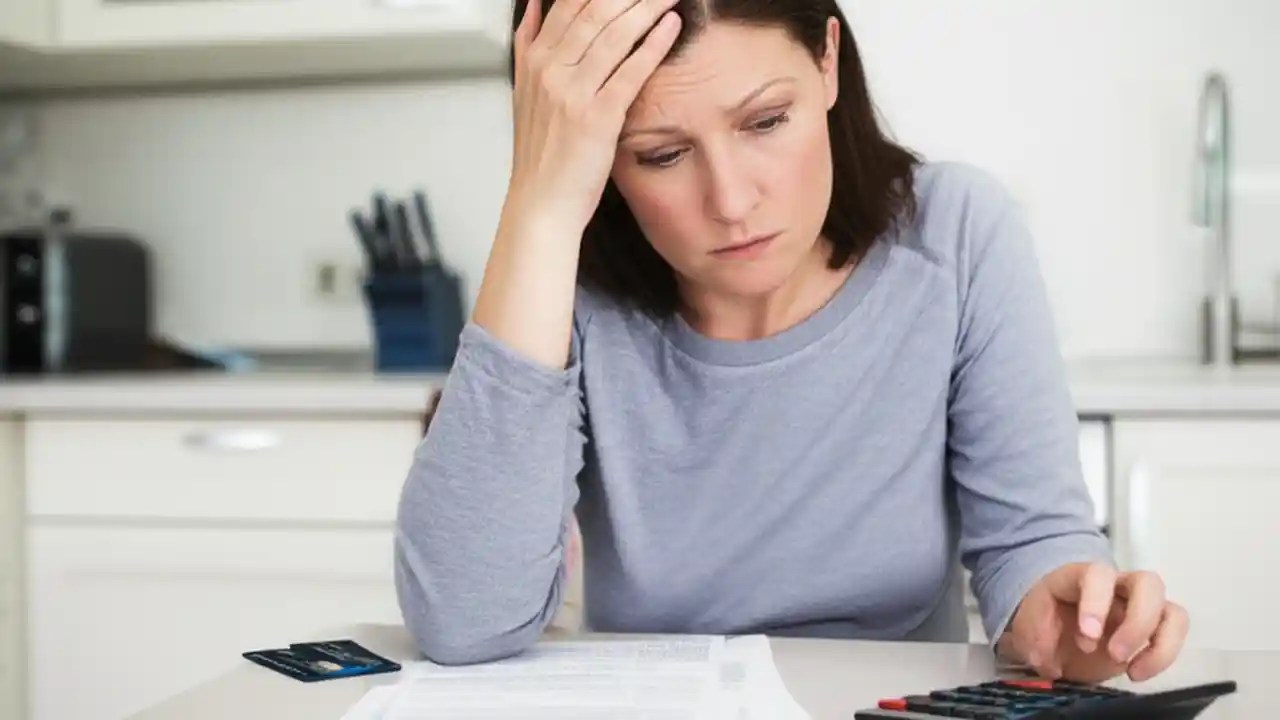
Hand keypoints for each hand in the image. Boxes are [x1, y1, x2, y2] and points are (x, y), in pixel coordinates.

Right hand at [507, 0, 681, 232]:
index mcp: (534, 60)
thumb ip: (529, 46)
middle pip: (594, 8)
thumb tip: (532, 6)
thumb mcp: (524, 94)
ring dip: (646, 5)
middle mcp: (549, 69)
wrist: (540, 205)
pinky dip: (653, 44)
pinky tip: (671, 24)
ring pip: (613, 33)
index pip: (567, 2)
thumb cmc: (541, 156)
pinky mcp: (596, 118)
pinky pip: (629, 71)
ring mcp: (572, 92)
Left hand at [996, 562, 1188, 683]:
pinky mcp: (1155, 628)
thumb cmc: (1046, 621)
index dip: (1097, 603)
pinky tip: (1137, 674)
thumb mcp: (1028, 625)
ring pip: (1172, 610)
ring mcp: (1141, 605)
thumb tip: (1046, 658)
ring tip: (1131, 671)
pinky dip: (1164, 656)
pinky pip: (1175, 634)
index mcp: (1082, 576)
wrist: (1057, 632)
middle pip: (1148, 583)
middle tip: (1115, 655)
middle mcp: (1118, 584)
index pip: (1098, 575)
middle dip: (1137, 622)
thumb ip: (1034, 636)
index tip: (1087, 636)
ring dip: (1160, 644)